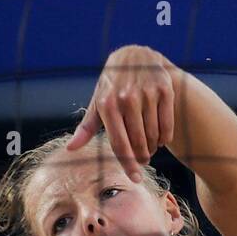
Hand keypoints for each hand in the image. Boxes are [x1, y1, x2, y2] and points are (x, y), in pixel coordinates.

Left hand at [65, 45, 175, 181]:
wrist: (135, 57)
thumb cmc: (113, 86)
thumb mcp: (98, 103)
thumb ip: (86, 127)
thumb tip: (70, 149)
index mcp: (107, 105)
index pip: (119, 144)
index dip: (128, 165)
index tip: (135, 179)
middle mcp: (127, 98)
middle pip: (138, 142)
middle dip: (142, 158)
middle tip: (143, 161)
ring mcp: (147, 93)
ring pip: (153, 135)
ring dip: (153, 148)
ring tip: (150, 149)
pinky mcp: (164, 90)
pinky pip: (167, 124)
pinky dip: (165, 137)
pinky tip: (161, 139)